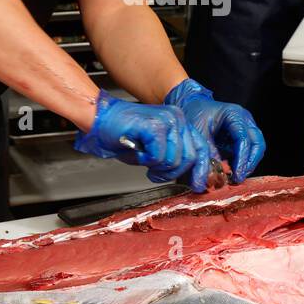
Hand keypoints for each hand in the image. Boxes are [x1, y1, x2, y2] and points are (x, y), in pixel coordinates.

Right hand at [74, 90, 210, 188]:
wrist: (101, 119)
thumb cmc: (123, 134)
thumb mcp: (154, 149)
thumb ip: (173, 157)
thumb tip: (191, 175)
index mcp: (180, 122)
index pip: (201, 148)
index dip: (202, 169)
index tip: (200, 185)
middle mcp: (177, 118)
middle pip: (190, 158)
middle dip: (172, 173)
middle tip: (154, 173)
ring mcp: (167, 120)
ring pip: (174, 160)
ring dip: (156, 166)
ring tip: (143, 158)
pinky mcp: (154, 126)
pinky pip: (158, 156)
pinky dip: (146, 160)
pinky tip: (137, 152)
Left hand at [164, 78, 264, 183]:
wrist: (190, 106)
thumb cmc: (193, 115)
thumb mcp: (198, 136)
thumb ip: (207, 156)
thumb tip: (212, 179)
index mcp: (234, 114)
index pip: (244, 139)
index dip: (242, 159)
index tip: (236, 175)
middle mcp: (244, 120)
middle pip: (257, 143)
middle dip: (249, 163)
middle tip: (238, 178)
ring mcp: (246, 127)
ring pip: (256, 148)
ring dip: (248, 164)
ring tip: (235, 177)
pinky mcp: (243, 136)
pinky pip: (249, 151)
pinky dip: (243, 162)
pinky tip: (232, 172)